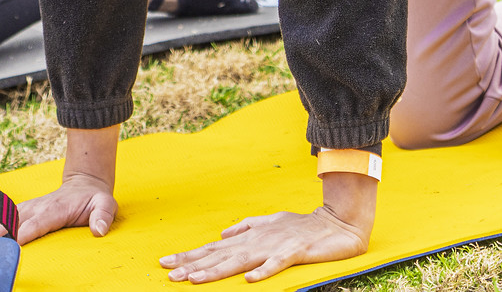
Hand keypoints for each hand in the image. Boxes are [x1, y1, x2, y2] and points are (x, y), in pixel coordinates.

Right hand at [0, 171, 117, 242]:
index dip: (21, 233)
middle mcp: (33, 208)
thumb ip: (103, 216)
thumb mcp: (106, 205)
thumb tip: (100, 229)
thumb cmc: (94, 199)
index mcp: (53, 210)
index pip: (35, 223)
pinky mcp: (15, 211)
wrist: (83, 183)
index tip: (8, 243)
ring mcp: (22, 209)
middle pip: (7, 223)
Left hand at [159, 205, 370, 283]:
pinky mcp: (295, 251)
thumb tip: (223, 233)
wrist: (336, 222)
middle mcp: (256, 240)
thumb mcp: (269, 223)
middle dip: (192, 264)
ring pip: (240, 260)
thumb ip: (245, 227)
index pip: (214, 247)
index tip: (166, 262)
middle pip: (219, 255)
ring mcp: (274, 245)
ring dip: (216, 270)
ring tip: (194, 278)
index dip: (190, 255)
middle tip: (168, 272)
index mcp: (249, 236)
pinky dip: (263, 271)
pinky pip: (277, 264)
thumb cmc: (300, 225)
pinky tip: (249, 280)